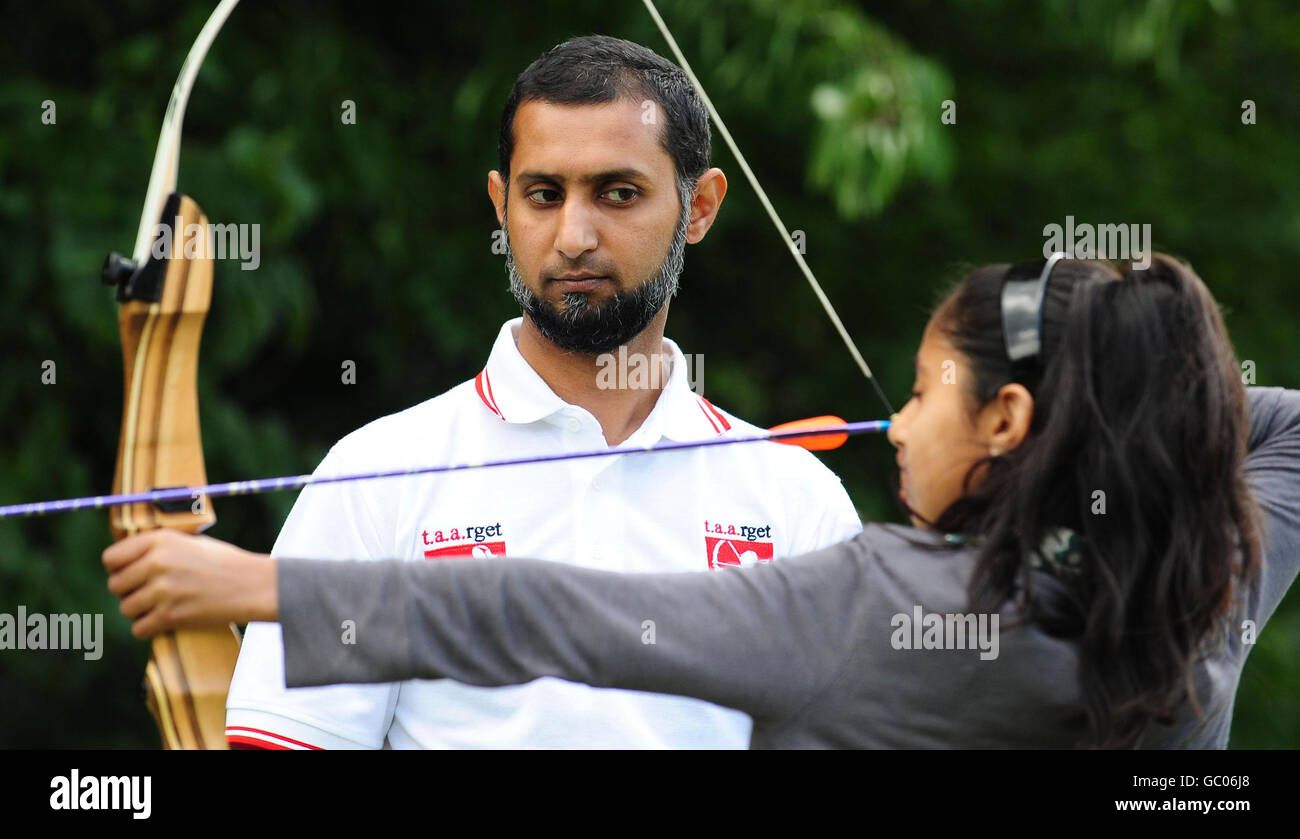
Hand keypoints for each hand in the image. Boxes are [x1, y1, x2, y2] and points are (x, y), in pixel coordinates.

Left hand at [102, 530, 276, 636]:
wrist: (252, 585)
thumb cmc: (223, 562)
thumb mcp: (189, 542)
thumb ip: (157, 549)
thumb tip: (124, 561)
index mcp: (160, 540)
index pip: (111, 559)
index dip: (117, 569)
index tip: (129, 574)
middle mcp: (157, 563)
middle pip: (115, 585)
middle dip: (128, 592)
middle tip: (148, 593)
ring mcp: (163, 590)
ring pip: (126, 608)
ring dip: (139, 612)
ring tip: (160, 607)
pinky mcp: (171, 615)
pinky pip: (139, 628)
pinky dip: (149, 628)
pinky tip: (164, 621)